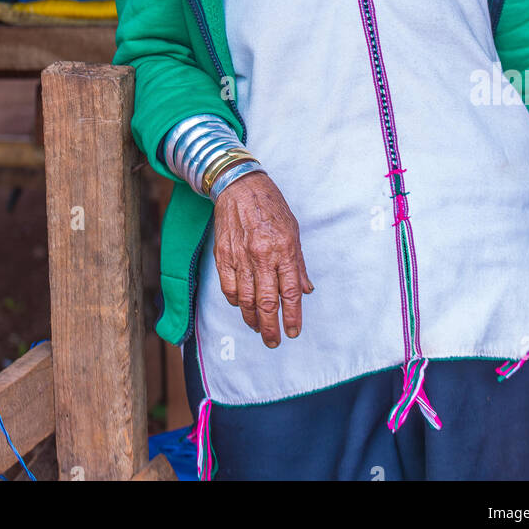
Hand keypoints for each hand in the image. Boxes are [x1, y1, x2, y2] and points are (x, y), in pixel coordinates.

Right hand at [212, 172, 313, 347]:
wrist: (240, 186)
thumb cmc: (270, 206)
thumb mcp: (293, 231)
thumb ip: (298, 263)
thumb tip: (305, 290)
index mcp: (283, 249)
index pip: (289, 292)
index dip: (292, 316)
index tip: (293, 332)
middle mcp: (262, 255)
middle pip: (266, 301)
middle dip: (271, 327)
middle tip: (274, 342)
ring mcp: (240, 256)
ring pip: (245, 299)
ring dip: (252, 318)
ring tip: (259, 328)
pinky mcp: (222, 255)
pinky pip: (228, 287)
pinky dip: (235, 301)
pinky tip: (241, 306)